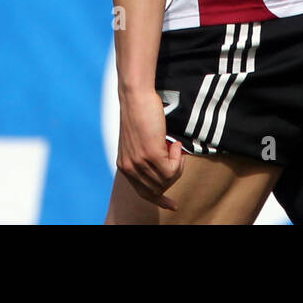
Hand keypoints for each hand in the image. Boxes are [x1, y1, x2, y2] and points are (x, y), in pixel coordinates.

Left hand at [116, 89, 184, 209]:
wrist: (136, 96)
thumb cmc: (140, 114)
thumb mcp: (139, 142)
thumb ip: (146, 159)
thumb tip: (167, 172)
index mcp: (124, 166)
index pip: (143, 193)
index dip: (160, 200)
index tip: (173, 206)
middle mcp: (129, 167)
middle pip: (160, 187)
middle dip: (173, 174)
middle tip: (177, 154)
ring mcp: (140, 162)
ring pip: (168, 179)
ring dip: (177, 163)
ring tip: (174, 146)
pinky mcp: (151, 154)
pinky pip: (172, 169)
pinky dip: (178, 157)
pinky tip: (174, 143)